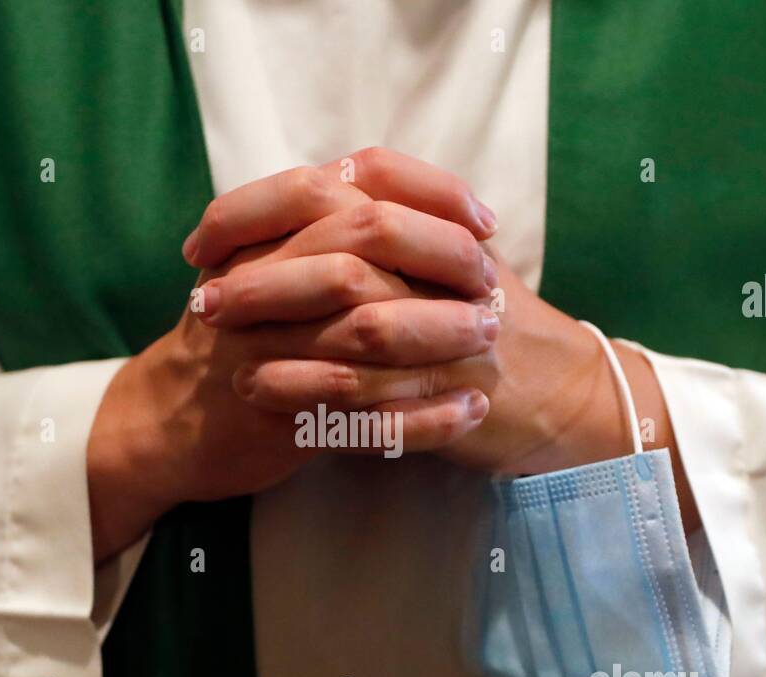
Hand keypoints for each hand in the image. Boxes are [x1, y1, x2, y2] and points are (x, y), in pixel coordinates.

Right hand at [88, 155, 498, 559]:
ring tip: (490, 339)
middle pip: (362, 247)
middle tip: (492, 284)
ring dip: (440, 335)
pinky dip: (424, 417)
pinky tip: (469, 411)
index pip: (350, 181)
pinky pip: (363, 418)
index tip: (483, 221)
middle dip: (441, 260)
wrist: (169, 421)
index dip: (428, 194)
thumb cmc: (235, 334)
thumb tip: (411, 193)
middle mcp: (259, 282)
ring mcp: (265, 352)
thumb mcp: (259, 262)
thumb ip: (317, 226)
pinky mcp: (277, 418)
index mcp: (261, 236)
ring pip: (367, 334)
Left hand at [202, 148, 698, 526]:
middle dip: (265, 279)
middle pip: (346, 253)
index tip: (207, 239)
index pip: (353, 184)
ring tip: (225, 359)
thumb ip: (389, 214)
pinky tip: (270, 402)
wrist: (560, 390)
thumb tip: (308, 185)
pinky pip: (380, 398)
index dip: (270, 208)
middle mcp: (447, 272)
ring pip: (358, 330)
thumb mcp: (443, 253)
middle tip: (205, 302)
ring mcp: (453, 334)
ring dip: (283, 345)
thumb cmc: (482, 318)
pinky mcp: (457, 394)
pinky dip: (318, 399)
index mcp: (437, 226)